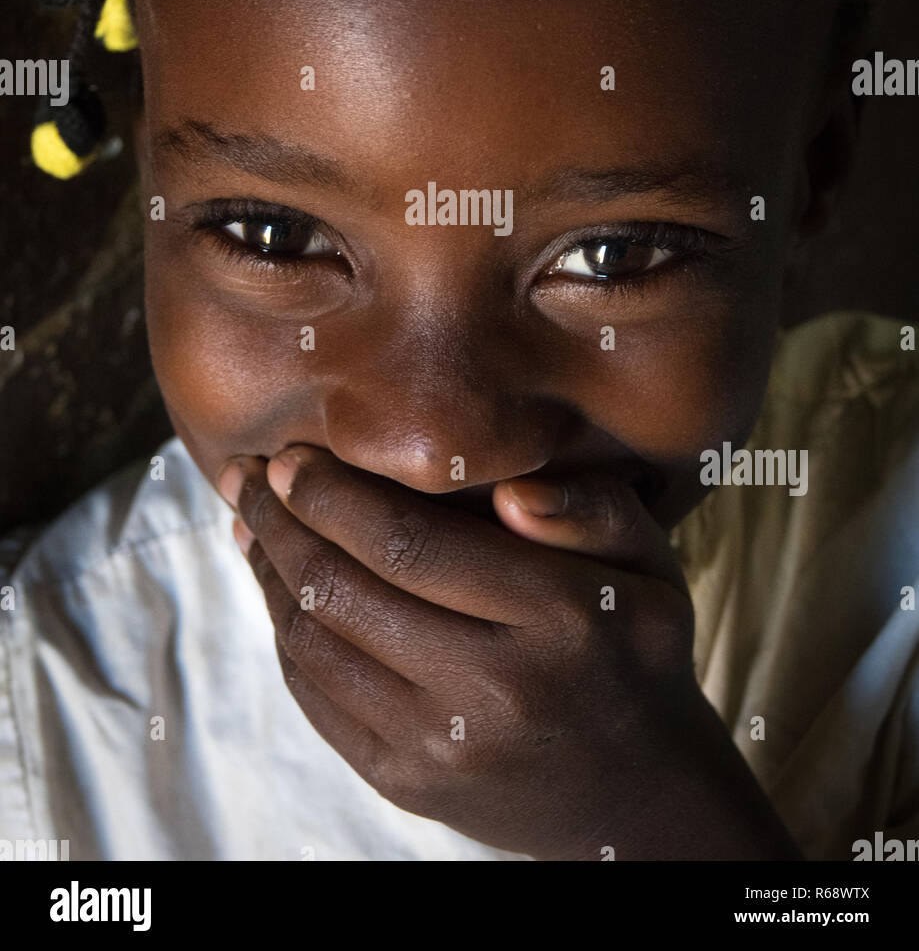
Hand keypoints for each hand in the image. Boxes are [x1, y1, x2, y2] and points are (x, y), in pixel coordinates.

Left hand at [217, 447, 800, 859]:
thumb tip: (508, 491)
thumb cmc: (637, 655)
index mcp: (557, 620)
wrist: (640, 798)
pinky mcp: (407, 784)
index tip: (288, 456)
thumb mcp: (649, 567)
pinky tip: (282, 591)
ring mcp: (441, 747)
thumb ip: (591, 510)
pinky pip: (317, 699)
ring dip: (271, 575)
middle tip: (244, 473)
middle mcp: (493, 689)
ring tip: (253, 523)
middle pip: (347, 589)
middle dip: (280, 522)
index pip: (411, 545)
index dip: (333, 496)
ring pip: (318, 643)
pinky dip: (287, 635)